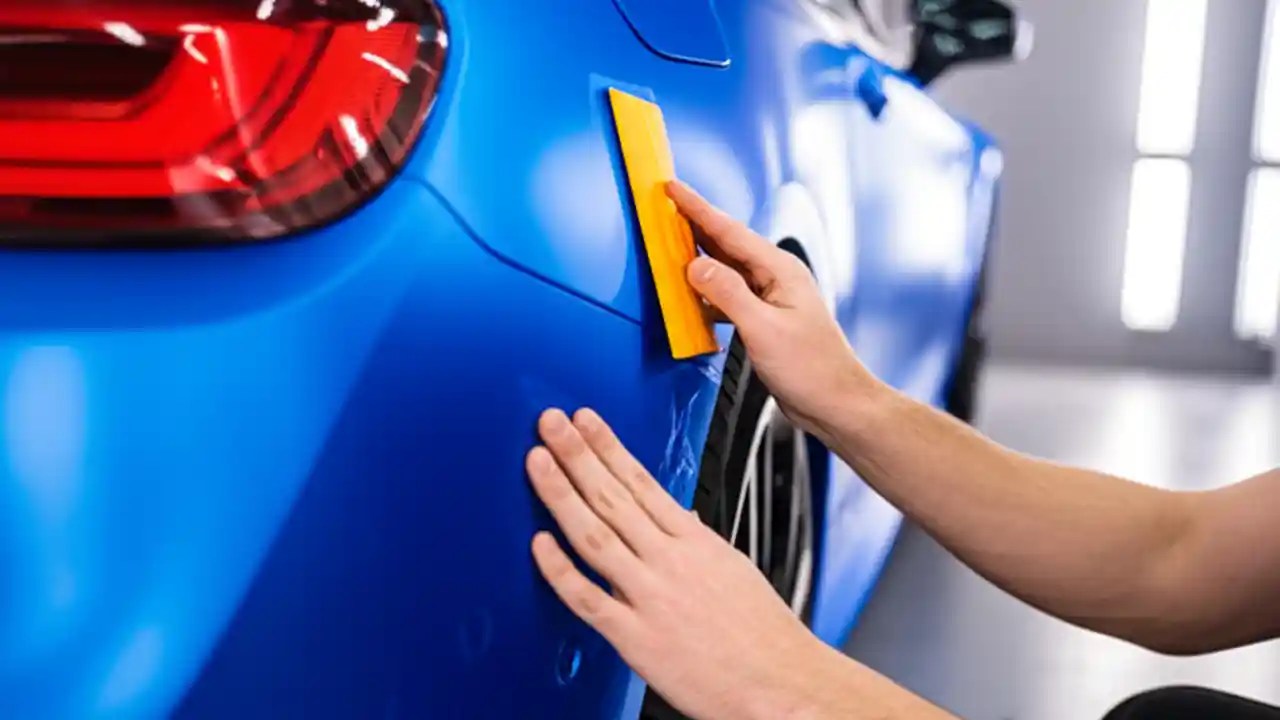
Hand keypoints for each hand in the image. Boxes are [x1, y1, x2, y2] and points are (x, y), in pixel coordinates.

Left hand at [527, 408, 841, 719]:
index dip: (608, 447)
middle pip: (614, 496)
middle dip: (578, 454)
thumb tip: (685, 518)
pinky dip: (560, 569)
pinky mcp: (636, 637)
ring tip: (538, 461)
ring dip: (562, 494)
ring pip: (595, 535)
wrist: (783, 685)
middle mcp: (671, 561)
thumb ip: (701, 542)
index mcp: (696, 542)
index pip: (642, 481)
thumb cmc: (765, 636)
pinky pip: (588, 597)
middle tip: (551, 424)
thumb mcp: (736, 570)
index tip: (585, 422)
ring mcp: (650, 596)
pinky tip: (539, 543)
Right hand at [667, 181, 875, 440]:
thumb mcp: (763, 329)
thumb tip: (695, 265)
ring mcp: (770, 298)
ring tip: (670, 246)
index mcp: (779, 270)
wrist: (835, 403)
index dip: (697, 208)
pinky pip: (728, 295)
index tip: (672, 188)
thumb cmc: (812, 369)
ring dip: (697, 258)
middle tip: (663, 207)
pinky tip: (691, 297)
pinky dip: (706, 293)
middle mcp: (775, 278)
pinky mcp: (764, 319)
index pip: (729, 231)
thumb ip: (728, 294)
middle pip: (726, 244)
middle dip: (693, 224)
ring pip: (726, 269)